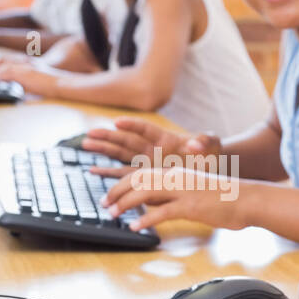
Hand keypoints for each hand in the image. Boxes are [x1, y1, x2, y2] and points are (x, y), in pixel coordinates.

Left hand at [0, 54, 56, 95]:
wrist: (62, 84)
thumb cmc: (51, 85)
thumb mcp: (34, 82)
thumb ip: (23, 83)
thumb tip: (11, 88)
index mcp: (27, 63)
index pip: (8, 59)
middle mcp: (26, 62)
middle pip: (4, 59)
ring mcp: (26, 66)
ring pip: (5, 64)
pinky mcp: (27, 72)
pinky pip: (10, 71)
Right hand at [83, 117, 220, 165]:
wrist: (211, 168)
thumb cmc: (212, 154)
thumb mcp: (212, 145)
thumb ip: (205, 141)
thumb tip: (196, 144)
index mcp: (165, 138)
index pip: (145, 129)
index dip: (132, 125)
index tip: (117, 122)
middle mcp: (152, 149)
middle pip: (126, 140)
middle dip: (108, 137)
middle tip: (90, 133)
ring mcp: (146, 162)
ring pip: (121, 155)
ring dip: (103, 150)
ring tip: (86, 144)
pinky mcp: (145, 176)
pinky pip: (124, 174)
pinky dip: (109, 172)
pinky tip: (94, 169)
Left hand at [100, 167, 244, 230]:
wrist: (247, 199)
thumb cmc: (222, 198)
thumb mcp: (192, 192)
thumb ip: (171, 196)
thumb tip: (151, 205)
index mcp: (176, 173)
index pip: (141, 173)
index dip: (122, 183)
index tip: (110, 194)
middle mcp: (176, 178)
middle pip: (137, 179)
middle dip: (116, 191)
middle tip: (104, 204)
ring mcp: (183, 191)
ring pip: (145, 192)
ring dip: (125, 202)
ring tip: (113, 213)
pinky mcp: (190, 206)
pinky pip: (162, 212)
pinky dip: (145, 219)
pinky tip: (135, 226)